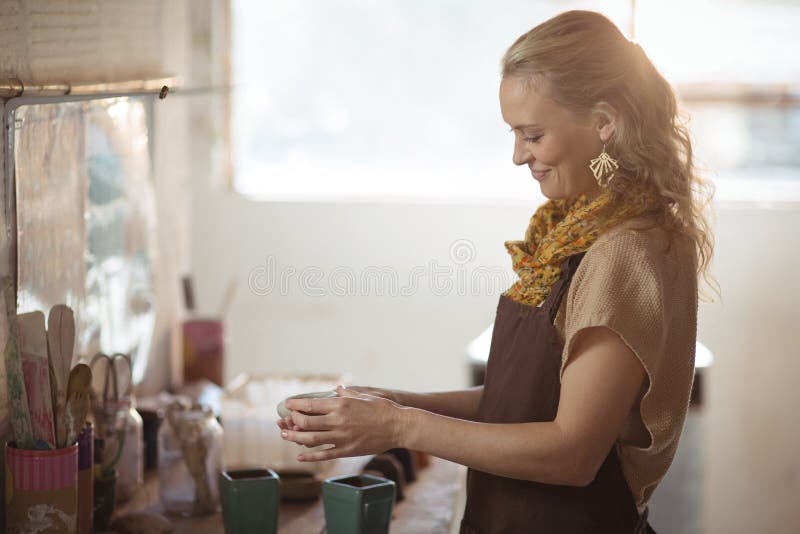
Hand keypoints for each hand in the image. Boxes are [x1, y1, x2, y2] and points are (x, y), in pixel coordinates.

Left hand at [278, 385, 406, 461]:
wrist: (398, 426)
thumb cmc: (382, 408)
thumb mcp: (363, 395)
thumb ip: (346, 393)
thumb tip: (336, 390)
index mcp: (341, 405)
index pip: (310, 405)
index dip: (295, 405)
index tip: (287, 404)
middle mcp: (338, 421)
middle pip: (306, 422)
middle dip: (291, 421)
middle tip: (284, 420)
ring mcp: (342, 437)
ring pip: (311, 439)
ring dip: (295, 437)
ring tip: (285, 436)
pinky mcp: (347, 450)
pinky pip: (324, 454)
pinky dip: (310, 456)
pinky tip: (300, 455)